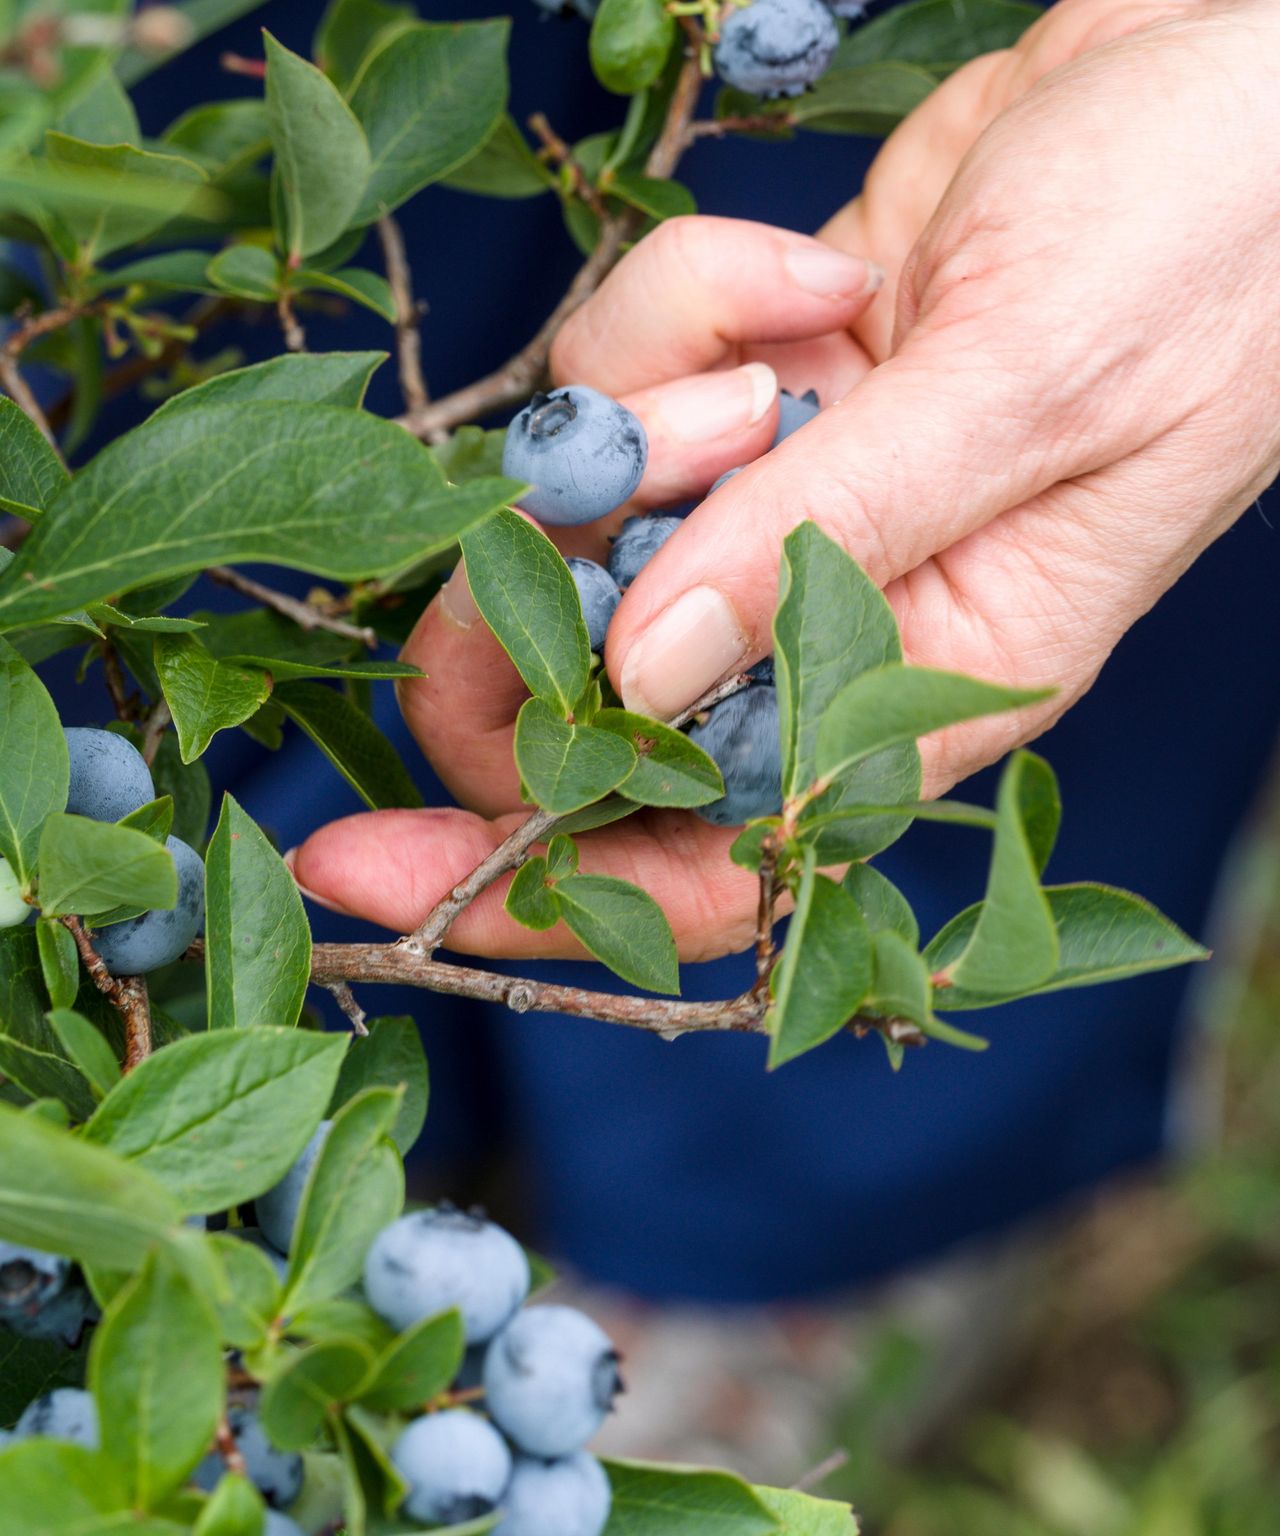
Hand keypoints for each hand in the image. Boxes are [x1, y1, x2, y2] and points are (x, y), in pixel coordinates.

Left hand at [291, 0, 1279, 962]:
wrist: (1247, 75)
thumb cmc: (1216, 250)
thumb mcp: (1030, 398)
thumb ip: (827, 538)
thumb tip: (641, 676)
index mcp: (922, 682)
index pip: (704, 850)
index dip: (529, 883)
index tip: (365, 873)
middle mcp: (830, 610)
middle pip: (580, 685)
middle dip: (535, 593)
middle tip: (586, 479)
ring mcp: (775, 494)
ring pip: (579, 505)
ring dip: (648, 406)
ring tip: (803, 333)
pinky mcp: (747, 380)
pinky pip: (620, 367)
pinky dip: (684, 302)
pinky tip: (816, 267)